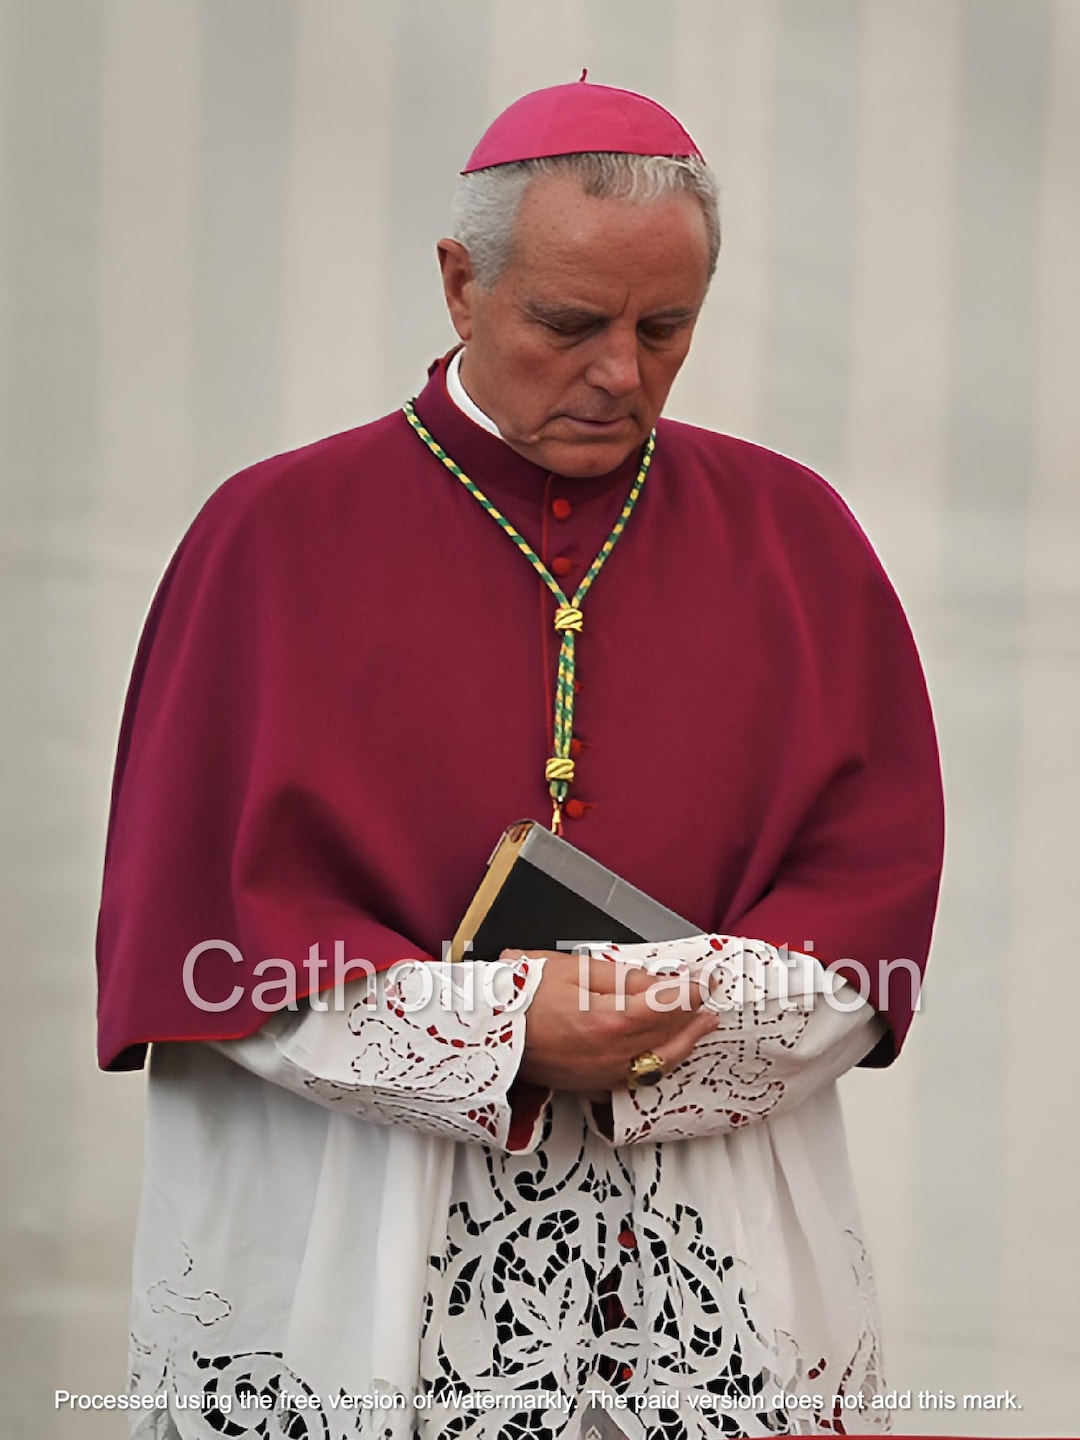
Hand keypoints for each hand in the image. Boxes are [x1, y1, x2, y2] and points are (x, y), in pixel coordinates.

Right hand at [508, 949, 718, 1092]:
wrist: (485, 1031)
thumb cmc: (520, 995)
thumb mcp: (573, 969)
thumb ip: (623, 978)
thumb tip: (658, 982)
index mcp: (606, 1022)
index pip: (664, 1007)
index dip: (689, 992)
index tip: (703, 981)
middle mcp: (608, 1056)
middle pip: (667, 1036)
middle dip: (693, 1016)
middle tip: (711, 1001)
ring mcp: (601, 1075)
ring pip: (657, 1062)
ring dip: (684, 1042)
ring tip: (701, 1026)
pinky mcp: (591, 1085)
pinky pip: (637, 1078)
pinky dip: (659, 1063)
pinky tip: (668, 1051)